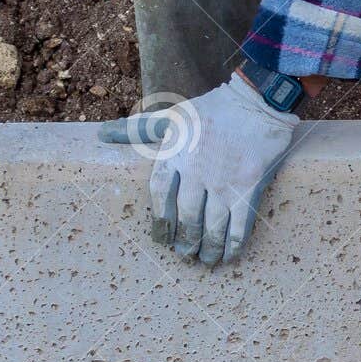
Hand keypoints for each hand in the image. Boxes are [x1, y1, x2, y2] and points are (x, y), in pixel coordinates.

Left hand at [118, 73, 299, 265]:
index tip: (162, 237)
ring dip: (208, 247)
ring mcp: (223, 181)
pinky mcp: (249, 186)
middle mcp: (196, 171)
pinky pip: (240, 223)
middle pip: (186, 216)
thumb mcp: (174, 116)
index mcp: (175, 154)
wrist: (258, 101)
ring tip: (206, 260)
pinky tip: (231, 254)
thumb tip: (102, 135)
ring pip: (212, 225)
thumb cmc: (215, 108)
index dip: (161, 220)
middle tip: (185, 255)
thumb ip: (139, 130)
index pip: (160, 195)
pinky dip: (234, 243)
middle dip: (186, 240)